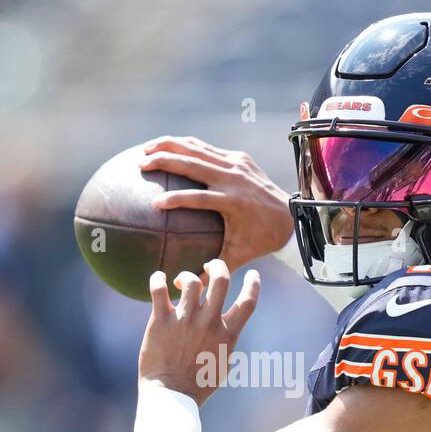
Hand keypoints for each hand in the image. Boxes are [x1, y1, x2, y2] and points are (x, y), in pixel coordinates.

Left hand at [138, 259, 260, 405]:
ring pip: (191, 280)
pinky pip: (158, 289)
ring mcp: (185, 320)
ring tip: (178, 284)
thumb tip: (227, 328)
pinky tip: (158, 278)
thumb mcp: (223, 363)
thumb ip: (226, 341)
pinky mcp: (161, 321)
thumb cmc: (198, 385)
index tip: (252, 274)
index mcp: (227, 334)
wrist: (171, 396)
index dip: (253, 283)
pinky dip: (157, 279)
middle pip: (221, 279)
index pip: (248, 301)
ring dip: (186, 276)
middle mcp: (209, 322)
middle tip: (209, 265)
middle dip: (217, 265)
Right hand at [141, 136, 293, 273]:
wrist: (290, 215)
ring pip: (197, 149)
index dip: (176, 200)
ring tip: (146, 149)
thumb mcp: (237, 256)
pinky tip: (167, 148)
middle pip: (193, 164)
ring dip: (170, 146)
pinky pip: (207, 149)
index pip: (199, 198)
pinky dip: (185, 147)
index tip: (155, 204)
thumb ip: (210, 271)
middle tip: (140, 164)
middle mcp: (233, 178)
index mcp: (232, 202)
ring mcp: (237, 164)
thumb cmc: (259, 241)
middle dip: (164, 161)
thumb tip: (179, 285)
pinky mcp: (238, 157)